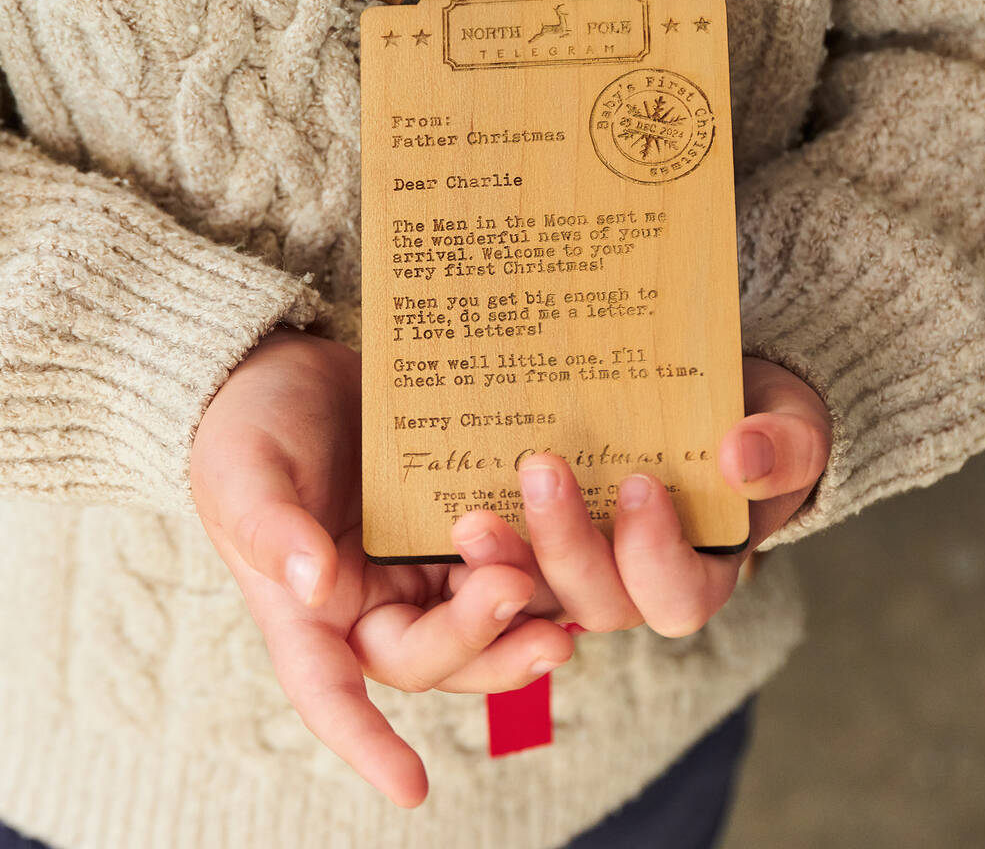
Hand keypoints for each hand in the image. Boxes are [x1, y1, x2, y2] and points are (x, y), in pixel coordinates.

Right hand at [190, 328, 572, 806]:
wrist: (289, 370)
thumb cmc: (249, 426)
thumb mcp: (243, 471)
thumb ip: (270, 528)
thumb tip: (316, 585)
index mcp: (308, 609)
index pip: (332, 692)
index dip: (367, 744)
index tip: (412, 787)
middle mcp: (371, 600)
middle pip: (432, 655)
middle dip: (476, 638)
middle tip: (511, 590)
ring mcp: (417, 563)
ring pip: (481, 617)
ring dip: (519, 611)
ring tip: (557, 588)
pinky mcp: (453, 521)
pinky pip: (501, 553)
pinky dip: (534, 556)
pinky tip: (569, 539)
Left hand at [447, 357, 830, 634]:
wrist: (712, 403)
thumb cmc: (756, 422)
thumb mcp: (791, 427)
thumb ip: (783, 447)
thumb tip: (741, 459)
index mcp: (699, 569)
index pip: (676, 593)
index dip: (654, 554)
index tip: (639, 482)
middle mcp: (633, 582)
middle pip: (596, 601)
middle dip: (564, 547)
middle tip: (542, 471)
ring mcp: (579, 563)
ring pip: (536, 594)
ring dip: (504, 561)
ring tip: (472, 516)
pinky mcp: (536, 537)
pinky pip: (504, 558)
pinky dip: (482, 540)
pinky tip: (451, 496)